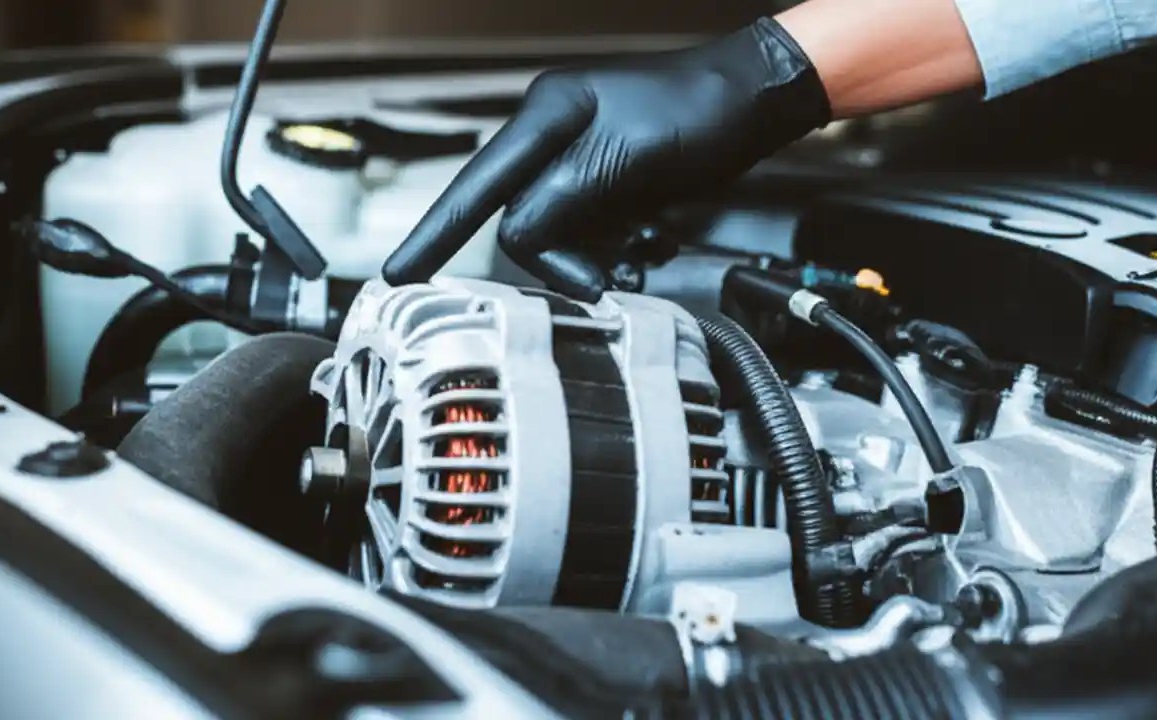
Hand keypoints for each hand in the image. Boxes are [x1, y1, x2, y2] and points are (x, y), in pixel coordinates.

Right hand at [382, 17, 831, 300]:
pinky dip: (610, 245)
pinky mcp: (606, 180)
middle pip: (521, 218)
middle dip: (557, 254)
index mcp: (544, 116)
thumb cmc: (698, 112)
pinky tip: (643, 235)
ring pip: (557, 230)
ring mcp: (580, 159)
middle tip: (599, 273)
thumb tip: (519, 241)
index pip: (475, 186)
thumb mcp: (620, 163)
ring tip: (637, 241)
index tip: (402, 272)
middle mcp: (553, 135)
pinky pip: (588, 229)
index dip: (435, 233)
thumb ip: (557, 205)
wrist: (755, 103)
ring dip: (589, 252)